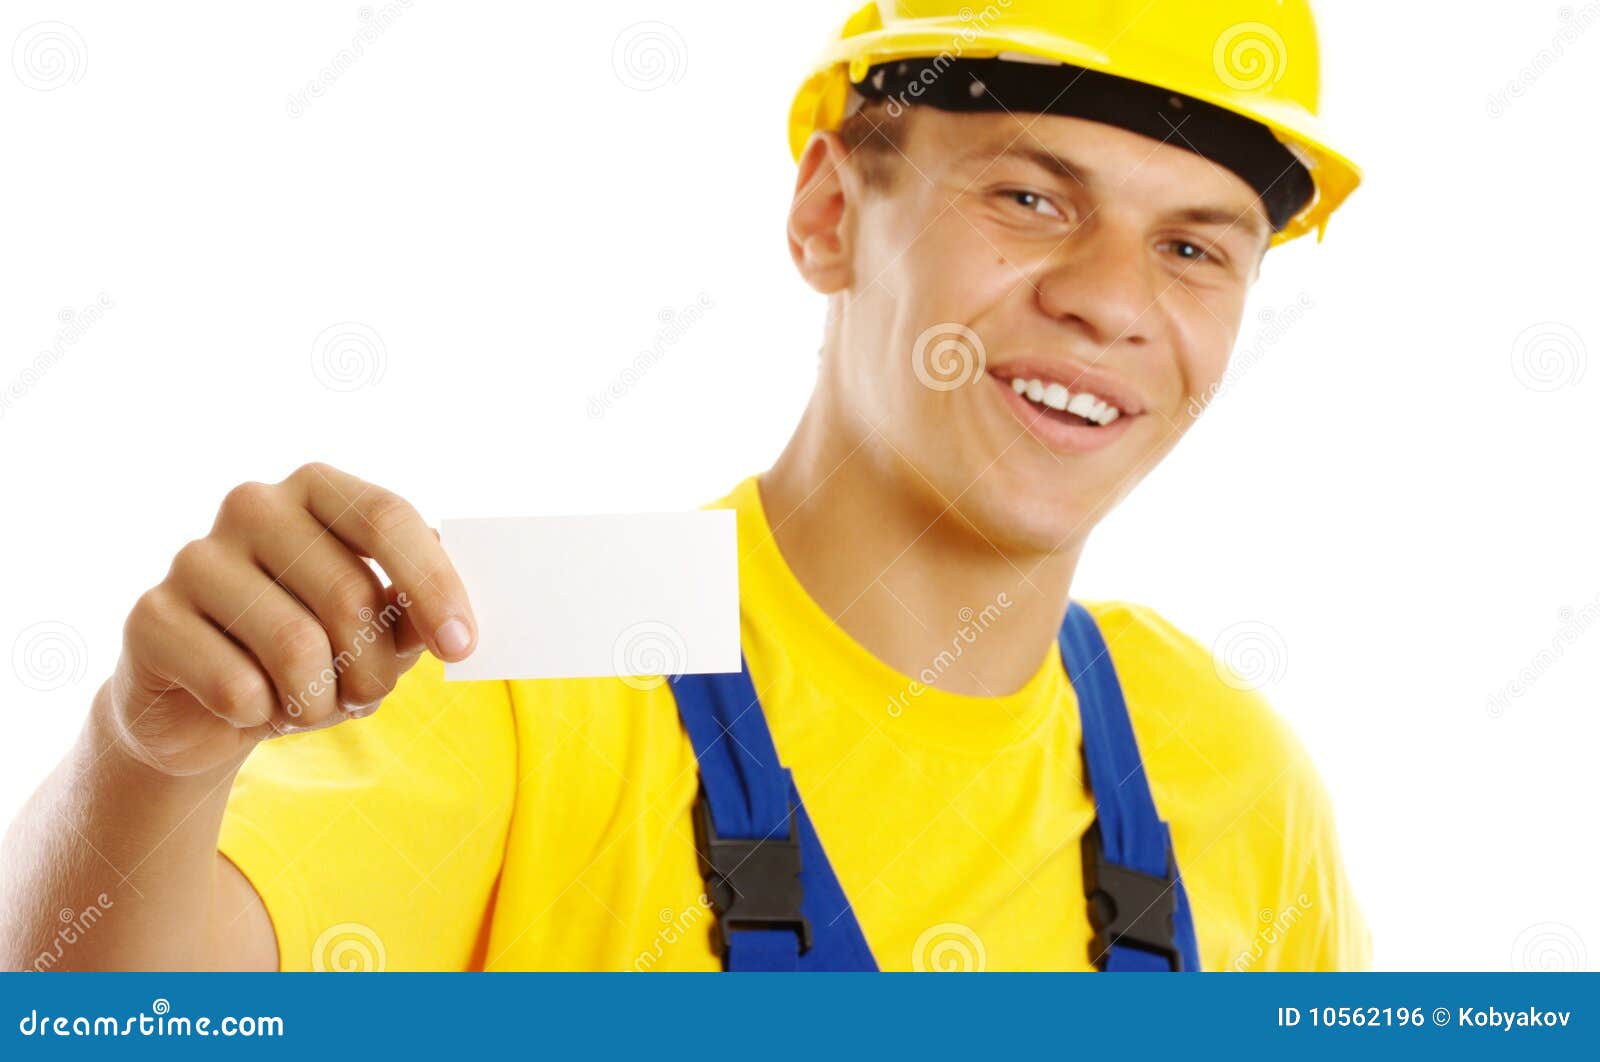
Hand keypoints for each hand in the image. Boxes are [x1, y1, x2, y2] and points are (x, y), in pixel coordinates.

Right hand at [101, 462, 475, 775]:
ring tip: (310, 703)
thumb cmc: (308, 652)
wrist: (203, 706)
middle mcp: (252, 506)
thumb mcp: (374, 632)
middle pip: (351, 595)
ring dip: (320, 699)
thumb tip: (452, 614)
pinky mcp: (151, 616)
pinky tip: (250, 707)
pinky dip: (263, 714)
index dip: (435, 585)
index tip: (462, 647)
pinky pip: (238, 686)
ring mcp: (194, 557)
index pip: (389, 517)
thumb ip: (412, 613)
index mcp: (316, 491)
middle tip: (367, 694)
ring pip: (297, 646)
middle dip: (375, 669)